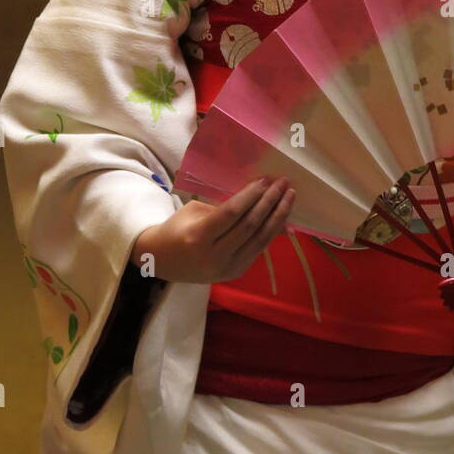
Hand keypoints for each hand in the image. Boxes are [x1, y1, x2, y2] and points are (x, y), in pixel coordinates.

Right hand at [130, 177, 294, 283]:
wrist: (163, 261)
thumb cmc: (177, 228)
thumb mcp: (195, 211)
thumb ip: (225, 207)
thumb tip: (258, 197)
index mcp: (198, 236)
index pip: (231, 213)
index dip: (251, 196)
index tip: (265, 180)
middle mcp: (214, 256)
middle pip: (249, 226)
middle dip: (270, 202)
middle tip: (283, 183)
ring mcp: (226, 268)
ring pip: (260, 240)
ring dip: (278, 216)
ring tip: (290, 197)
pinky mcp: (235, 273)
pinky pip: (258, 249)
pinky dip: (273, 232)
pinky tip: (283, 216)